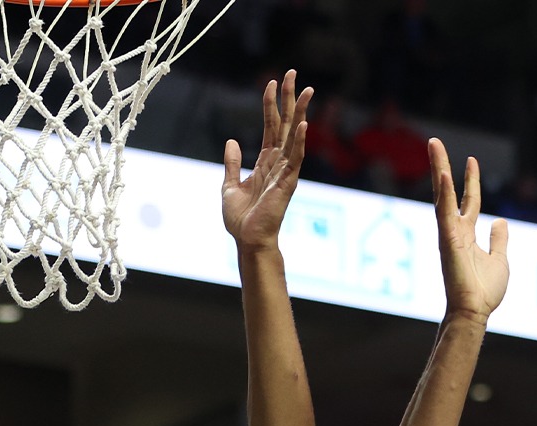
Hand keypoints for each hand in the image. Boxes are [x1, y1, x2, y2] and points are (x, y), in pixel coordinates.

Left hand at [221, 71, 312, 249]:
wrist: (248, 241)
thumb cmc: (241, 219)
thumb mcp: (230, 185)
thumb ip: (232, 163)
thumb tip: (232, 141)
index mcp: (266, 161)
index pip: (271, 126)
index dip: (271, 104)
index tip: (272, 82)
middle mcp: (279, 163)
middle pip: (285, 123)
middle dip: (289, 98)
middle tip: (293, 73)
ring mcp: (285, 172)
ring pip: (294, 135)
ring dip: (300, 112)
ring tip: (307, 90)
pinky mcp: (287, 183)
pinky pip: (295, 158)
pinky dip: (299, 141)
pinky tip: (303, 124)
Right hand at [431, 139, 509, 321]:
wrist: (475, 312)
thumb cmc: (484, 291)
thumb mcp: (500, 260)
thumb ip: (499, 240)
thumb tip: (502, 222)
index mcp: (466, 234)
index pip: (468, 201)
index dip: (470, 181)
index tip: (471, 161)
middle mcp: (454, 230)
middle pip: (447, 191)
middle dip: (442, 166)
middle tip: (434, 142)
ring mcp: (449, 234)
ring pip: (441, 195)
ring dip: (437, 169)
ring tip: (433, 145)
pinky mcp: (448, 240)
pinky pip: (444, 213)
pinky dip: (444, 193)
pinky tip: (443, 174)